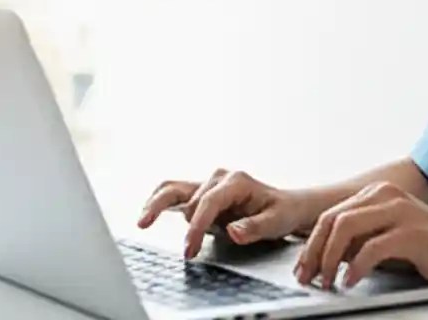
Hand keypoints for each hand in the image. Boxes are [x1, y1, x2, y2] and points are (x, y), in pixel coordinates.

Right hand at [138, 169, 316, 258]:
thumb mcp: (275, 222)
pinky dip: (158, 200)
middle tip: (179, 248)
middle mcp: (219, 178)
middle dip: (182, 225)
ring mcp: (207, 183)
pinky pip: (173, 192)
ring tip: (142, 222)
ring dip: (157, 205)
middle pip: (187, 195)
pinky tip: (146, 214)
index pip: (208, 203)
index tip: (190, 249)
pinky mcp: (200, 192)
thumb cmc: (281, 212)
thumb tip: (233, 231)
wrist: (285, 206)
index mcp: (236, 181)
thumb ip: (253, 227)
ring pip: (173, 189)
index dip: (196, 227)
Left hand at [295, 181, 427, 290]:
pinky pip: (370, 249)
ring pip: (344, 229)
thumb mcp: (389, 236)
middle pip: (332, 219)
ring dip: (329, 259)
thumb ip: (362, 238)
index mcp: (378, 193)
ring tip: (327, 281)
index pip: (331, 214)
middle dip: (313, 251)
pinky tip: (351, 281)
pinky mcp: (409, 232)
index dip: (312, 242)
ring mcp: (397, 211)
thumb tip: (330, 256)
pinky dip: (355, 268)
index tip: (304, 266)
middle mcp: (384, 195)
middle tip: (307, 277)